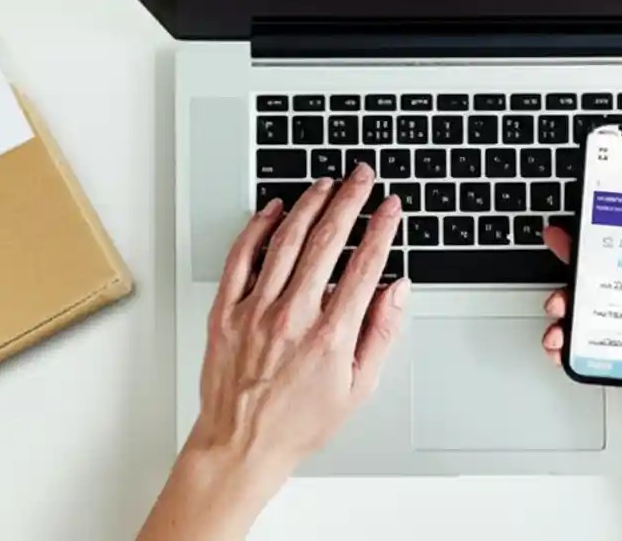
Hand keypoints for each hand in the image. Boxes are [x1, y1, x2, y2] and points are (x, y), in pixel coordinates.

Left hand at [140, 165, 409, 540]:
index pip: (365, 264)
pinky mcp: (225, 312)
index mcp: (331, 336)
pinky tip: (274, 209)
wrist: (241, 445)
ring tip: (325, 184)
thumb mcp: (359, 387)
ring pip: (287, 240)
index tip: (390, 207)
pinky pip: (242, 256)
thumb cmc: (298, 422)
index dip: (382, 228)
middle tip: (361, 178)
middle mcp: (293, 317)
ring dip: (310, 204)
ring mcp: (255, 311)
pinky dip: (258, 227)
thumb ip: (382, 333)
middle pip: (328, 240)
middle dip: (350, 200)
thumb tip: (397, 290)